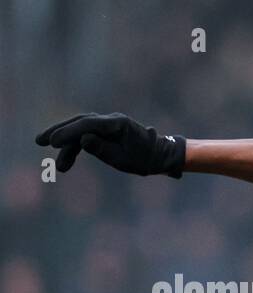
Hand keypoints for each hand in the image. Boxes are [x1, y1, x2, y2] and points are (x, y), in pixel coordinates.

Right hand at [36, 112, 185, 177]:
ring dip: (64, 141)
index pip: (87, 124)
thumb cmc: (144, 159)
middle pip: (79, 122)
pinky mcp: (105, 131)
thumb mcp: (124, 159)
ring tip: (51, 155)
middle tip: (40, 141)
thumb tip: (82, 140)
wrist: (159, 156)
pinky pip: (86, 136)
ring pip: (80, 129)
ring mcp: (107, 124)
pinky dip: (75, 145)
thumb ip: (102, 149)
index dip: (69, 132)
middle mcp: (110, 120)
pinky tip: (65, 157)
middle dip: (59, 131)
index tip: (53, 142)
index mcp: (117, 123)